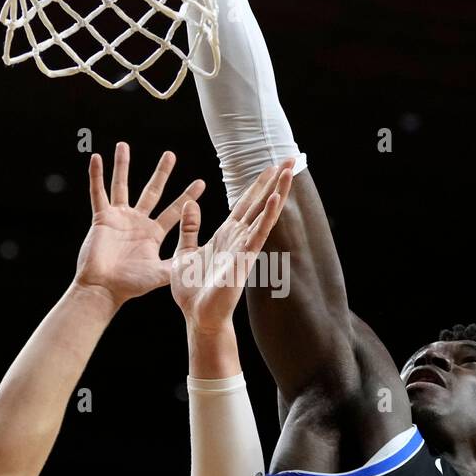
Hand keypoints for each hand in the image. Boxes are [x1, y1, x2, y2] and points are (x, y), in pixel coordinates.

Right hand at [75, 143, 204, 306]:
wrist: (105, 289)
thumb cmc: (131, 285)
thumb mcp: (162, 273)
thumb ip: (179, 264)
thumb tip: (203, 261)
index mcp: (153, 233)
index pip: (174, 210)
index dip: (187, 197)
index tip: (201, 182)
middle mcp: (137, 222)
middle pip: (152, 191)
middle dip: (161, 173)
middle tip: (170, 154)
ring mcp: (119, 218)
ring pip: (121, 185)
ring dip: (123, 165)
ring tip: (124, 146)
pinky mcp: (102, 218)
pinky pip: (98, 193)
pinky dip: (96, 176)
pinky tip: (96, 159)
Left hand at [170, 161, 292, 330]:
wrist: (196, 316)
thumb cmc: (191, 291)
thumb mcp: (184, 253)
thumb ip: (189, 229)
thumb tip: (190, 204)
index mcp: (225, 235)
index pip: (244, 203)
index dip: (257, 185)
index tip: (270, 166)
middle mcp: (238, 238)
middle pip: (259, 203)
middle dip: (274, 181)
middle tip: (291, 159)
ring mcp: (243, 247)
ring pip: (263, 214)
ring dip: (277, 192)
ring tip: (289, 170)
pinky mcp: (243, 259)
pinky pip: (256, 234)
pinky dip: (266, 217)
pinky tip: (275, 200)